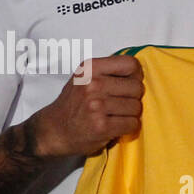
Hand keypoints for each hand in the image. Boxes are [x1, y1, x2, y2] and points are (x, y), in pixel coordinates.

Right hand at [29, 54, 143, 157]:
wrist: (54, 130)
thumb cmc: (73, 104)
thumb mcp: (85, 78)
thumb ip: (108, 72)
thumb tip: (139, 73)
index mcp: (90, 68)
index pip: (130, 64)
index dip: (136, 76)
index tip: (129, 84)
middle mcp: (93, 84)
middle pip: (137, 87)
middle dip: (133, 98)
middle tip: (119, 104)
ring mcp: (97, 106)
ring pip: (136, 107)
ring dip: (130, 114)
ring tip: (115, 116)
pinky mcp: (102, 126)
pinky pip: (132, 124)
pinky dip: (128, 127)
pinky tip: (115, 126)